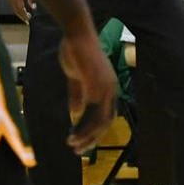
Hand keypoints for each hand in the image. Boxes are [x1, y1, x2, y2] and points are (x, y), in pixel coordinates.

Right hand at [6, 0, 32, 21]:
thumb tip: (33, 6)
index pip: (19, 8)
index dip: (24, 16)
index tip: (29, 21)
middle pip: (15, 9)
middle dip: (21, 15)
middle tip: (28, 21)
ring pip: (13, 6)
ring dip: (19, 11)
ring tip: (26, 16)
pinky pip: (13, 2)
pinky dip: (17, 6)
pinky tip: (24, 7)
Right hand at [60, 30, 117, 152]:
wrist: (76, 34)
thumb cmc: (75, 51)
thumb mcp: (76, 77)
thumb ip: (77, 94)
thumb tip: (75, 112)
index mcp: (108, 88)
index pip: (106, 116)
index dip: (95, 131)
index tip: (81, 141)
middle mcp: (110, 90)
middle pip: (106, 122)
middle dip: (92, 138)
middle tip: (78, 150)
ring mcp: (104, 88)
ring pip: (99, 120)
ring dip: (86, 135)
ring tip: (73, 144)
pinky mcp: (95, 85)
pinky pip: (90, 111)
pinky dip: (83, 125)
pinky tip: (73, 132)